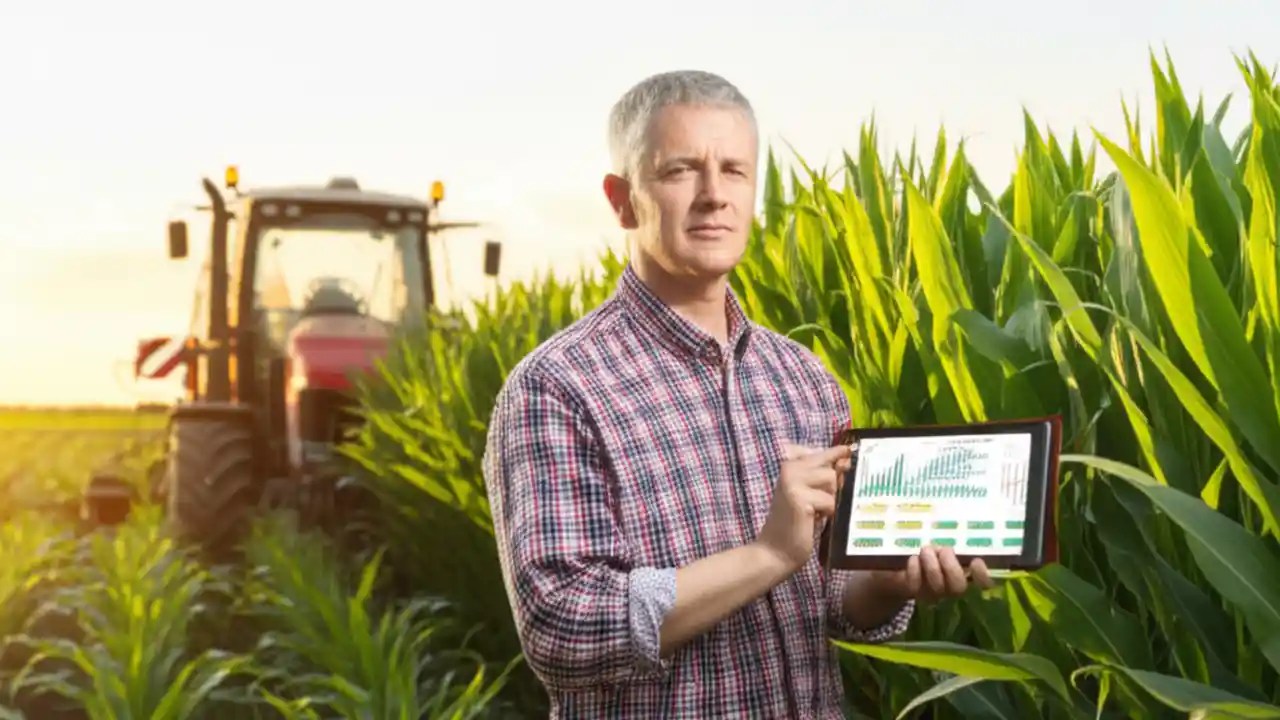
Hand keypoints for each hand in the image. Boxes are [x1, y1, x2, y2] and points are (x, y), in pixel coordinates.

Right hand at [756, 443, 852, 571]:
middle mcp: (790, 468)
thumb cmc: (795, 524)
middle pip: (831, 467)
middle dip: (834, 487)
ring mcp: (793, 481)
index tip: (850, 450)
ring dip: (830, 501)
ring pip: (832, 481)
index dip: (838, 453)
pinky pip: (830, 501)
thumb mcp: (811, 495)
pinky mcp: (800, 498)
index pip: (823, 453)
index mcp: (791, 464)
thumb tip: (846, 460)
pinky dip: (827, 514)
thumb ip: (826, 477)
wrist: (775, 551)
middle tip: (819, 504)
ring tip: (815, 513)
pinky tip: (812, 521)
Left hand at [872, 545, 994, 604]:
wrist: (898, 567)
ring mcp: (932, 594)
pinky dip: (914, 568)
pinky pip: (916, 584)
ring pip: (937, 585)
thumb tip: (953, 535)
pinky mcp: (914, 592)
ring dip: (931, 563)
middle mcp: (951, 589)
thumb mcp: (941, 547)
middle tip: (943, 550)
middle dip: (951, 566)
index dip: (982, 576)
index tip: (976, 560)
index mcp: (964, 576)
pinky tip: (912, 559)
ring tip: (925, 550)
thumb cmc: (927, 554)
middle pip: (958, 586)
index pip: (982, 584)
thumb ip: (950, 545)